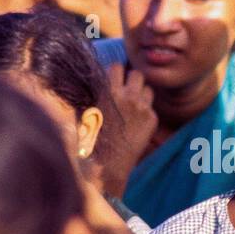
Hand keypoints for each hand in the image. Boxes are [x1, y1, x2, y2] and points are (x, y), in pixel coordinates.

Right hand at [96, 62, 157, 195]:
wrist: (106, 167)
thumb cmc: (89, 142)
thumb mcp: (82, 114)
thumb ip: (88, 95)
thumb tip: (88, 83)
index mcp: (106, 91)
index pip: (117, 66)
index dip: (115, 74)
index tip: (114, 81)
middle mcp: (126, 95)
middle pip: (136, 73)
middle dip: (131, 79)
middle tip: (126, 91)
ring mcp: (141, 107)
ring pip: (148, 87)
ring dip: (141, 93)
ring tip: (133, 105)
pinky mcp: (152, 119)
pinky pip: (151, 106)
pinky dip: (145, 111)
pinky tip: (137, 122)